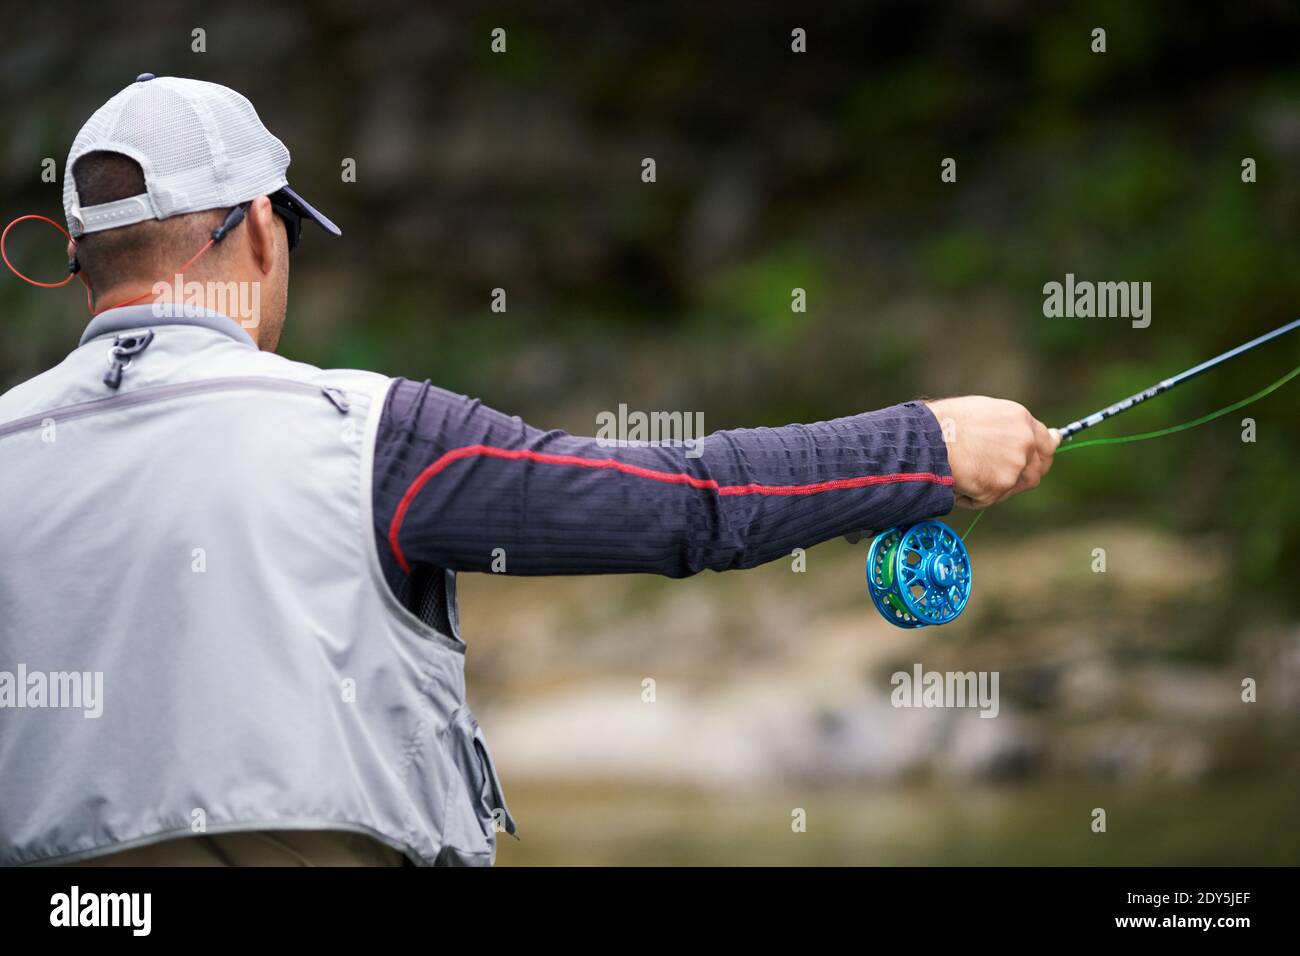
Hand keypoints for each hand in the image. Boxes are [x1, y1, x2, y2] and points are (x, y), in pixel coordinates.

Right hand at [924, 396, 1058, 508]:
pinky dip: (973, 497)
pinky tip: (956, 483)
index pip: (1047, 442)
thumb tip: (1025, 438)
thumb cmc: (945, 423)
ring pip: (1014, 487)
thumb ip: (1008, 426)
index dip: (1040, 455)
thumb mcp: (984, 412)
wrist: (927, 439)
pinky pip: (990, 499)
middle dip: (1022, 477)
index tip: (1035, 462)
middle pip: (1037, 470)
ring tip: (968, 478)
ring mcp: (1014, 466)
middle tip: (1000, 479)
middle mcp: (1024, 442)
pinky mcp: (999, 487)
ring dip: (997, 488)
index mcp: (1021, 419)